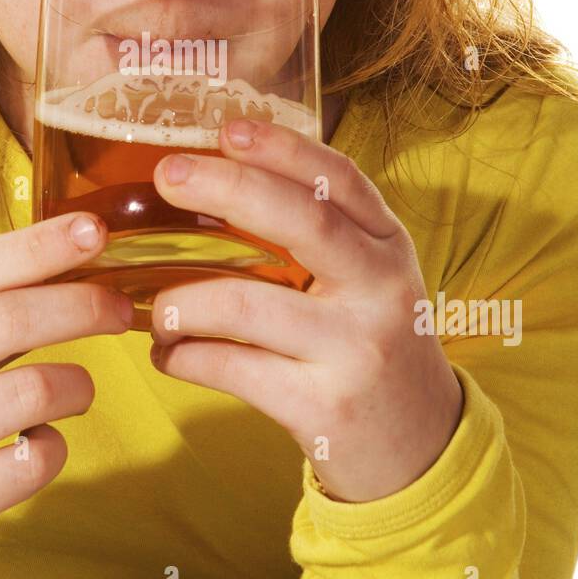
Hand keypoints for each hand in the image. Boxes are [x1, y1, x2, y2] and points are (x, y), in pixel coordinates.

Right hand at [0, 213, 131, 578]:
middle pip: (6, 322)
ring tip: (78, 389)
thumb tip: (65, 256)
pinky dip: (53, 447)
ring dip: (78, 384)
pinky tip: (39, 442)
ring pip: (30, 393)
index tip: (95, 231)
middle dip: (81, 306)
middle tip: (121, 310)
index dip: (39, 246)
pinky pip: (29, 464)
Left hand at [149, 118, 463, 503]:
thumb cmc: (371, 348)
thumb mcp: (368, 282)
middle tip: (168, 175)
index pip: (339, 180)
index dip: (283, 148)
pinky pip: (233, 369)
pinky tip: (169, 355)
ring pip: (247, 304)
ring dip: (182, 301)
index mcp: (388, 247)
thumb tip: (216, 181)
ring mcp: (356, 350)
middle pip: (303, 222)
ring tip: (157, 310)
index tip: (227, 127)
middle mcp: (381, 290)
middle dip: (227, 188)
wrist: (420, 450)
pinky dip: (185, 358)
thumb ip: (319, 236)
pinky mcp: (324, 407)